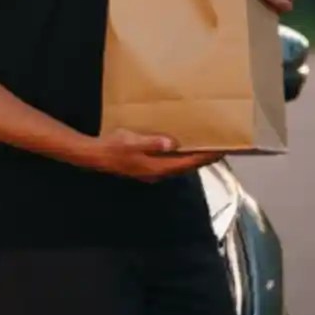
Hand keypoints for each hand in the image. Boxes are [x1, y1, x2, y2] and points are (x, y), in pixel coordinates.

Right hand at [90, 129, 224, 182]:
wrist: (95, 155)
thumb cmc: (113, 147)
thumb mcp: (133, 141)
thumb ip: (153, 142)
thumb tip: (172, 144)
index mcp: (157, 167)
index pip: (187, 163)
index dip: (204, 158)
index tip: (220, 151)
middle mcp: (157, 172)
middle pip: (185, 166)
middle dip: (200, 158)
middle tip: (215, 148)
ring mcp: (151, 171)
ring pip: (176, 165)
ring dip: (189, 158)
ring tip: (201, 146)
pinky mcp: (145, 167)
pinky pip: (167, 162)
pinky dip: (177, 156)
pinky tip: (177, 147)